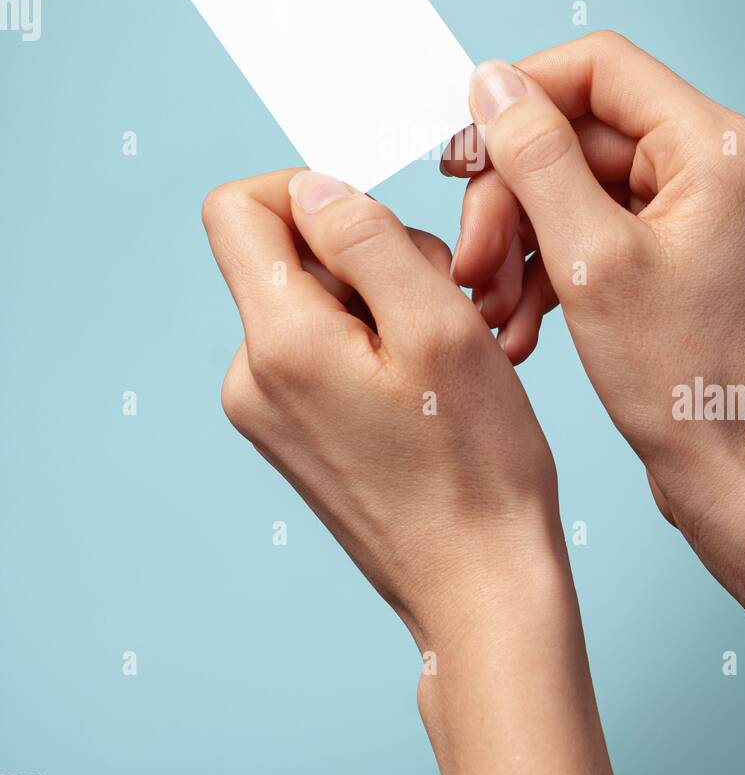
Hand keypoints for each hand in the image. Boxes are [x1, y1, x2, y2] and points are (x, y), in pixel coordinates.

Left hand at [202, 168, 615, 774]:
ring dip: (380, 300)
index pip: (236, 210)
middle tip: (444, 304)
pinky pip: (319, 346)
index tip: (380, 225)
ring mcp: (266, 408)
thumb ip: (367, 240)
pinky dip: (374, 342)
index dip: (306, 188)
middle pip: (287, 253)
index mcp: (280, 342)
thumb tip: (312, 187)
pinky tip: (426, 384)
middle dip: (367, 255)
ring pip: (313, 298)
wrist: (477, 587)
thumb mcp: (438, 326)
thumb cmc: (476, 465)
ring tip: (445, 355)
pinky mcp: (291, 430)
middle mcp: (251, 374)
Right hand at [443, 32, 744, 761]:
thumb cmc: (685, 384)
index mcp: (718, 149)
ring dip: (521, 240)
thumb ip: (536, 158)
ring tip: (491, 305)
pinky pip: (596, 228)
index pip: (599, 67)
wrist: (736, 478)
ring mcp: (701, 209)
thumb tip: (494, 82)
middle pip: (579, 133)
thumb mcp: (589, 261)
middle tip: (472, 259)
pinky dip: (549, 267)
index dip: (519, 96)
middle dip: (511, 197)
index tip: (464, 152)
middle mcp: (719, 164)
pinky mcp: (680, 250)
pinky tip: (516, 322)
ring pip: (577, 186)